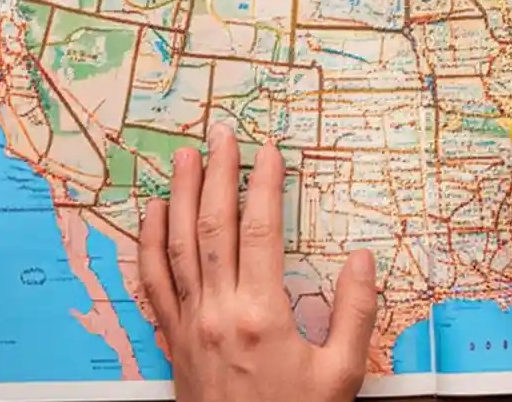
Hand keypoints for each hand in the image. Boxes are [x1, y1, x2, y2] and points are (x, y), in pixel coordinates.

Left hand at [138, 124, 377, 401]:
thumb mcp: (342, 374)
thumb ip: (355, 314)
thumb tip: (362, 262)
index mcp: (260, 315)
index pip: (259, 232)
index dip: (264, 186)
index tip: (268, 152)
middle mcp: (217, 312)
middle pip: (212, 227)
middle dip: (217, 175)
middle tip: (220, 136)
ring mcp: (188, 325)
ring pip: (176, 246)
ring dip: (178, 197)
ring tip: (182, 159)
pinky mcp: (172, 340)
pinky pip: (153, 283)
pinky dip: (149, 244)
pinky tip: (151, 216)